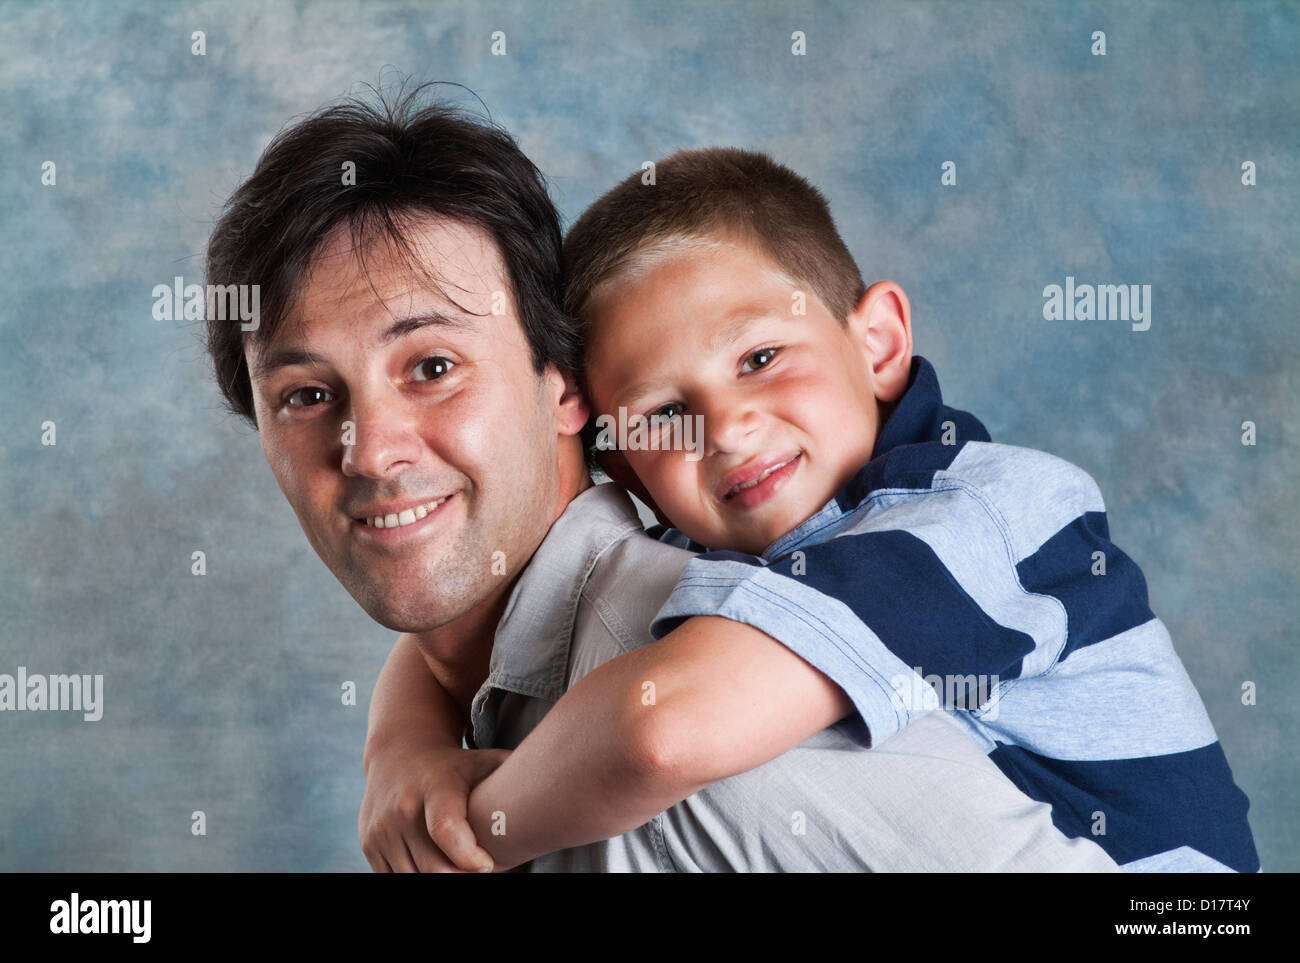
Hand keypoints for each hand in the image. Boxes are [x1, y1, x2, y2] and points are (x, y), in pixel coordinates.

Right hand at [360, 744, 510, 872]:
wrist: (398, 752)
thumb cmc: (455, 764)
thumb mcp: (484, 761)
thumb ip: (515, 775)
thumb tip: (559, 786)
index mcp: (434, 787)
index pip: (446, 830)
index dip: (468, 856)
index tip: (488, 866)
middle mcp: (402, 809)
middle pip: (433, 868)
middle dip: (461, 879)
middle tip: (484, 872)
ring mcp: (382, 830)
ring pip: (414, 879)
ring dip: (443, 881)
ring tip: (465, 870)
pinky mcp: (369, 845)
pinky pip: (396, 879)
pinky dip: (419, 880)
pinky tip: (441, 868)